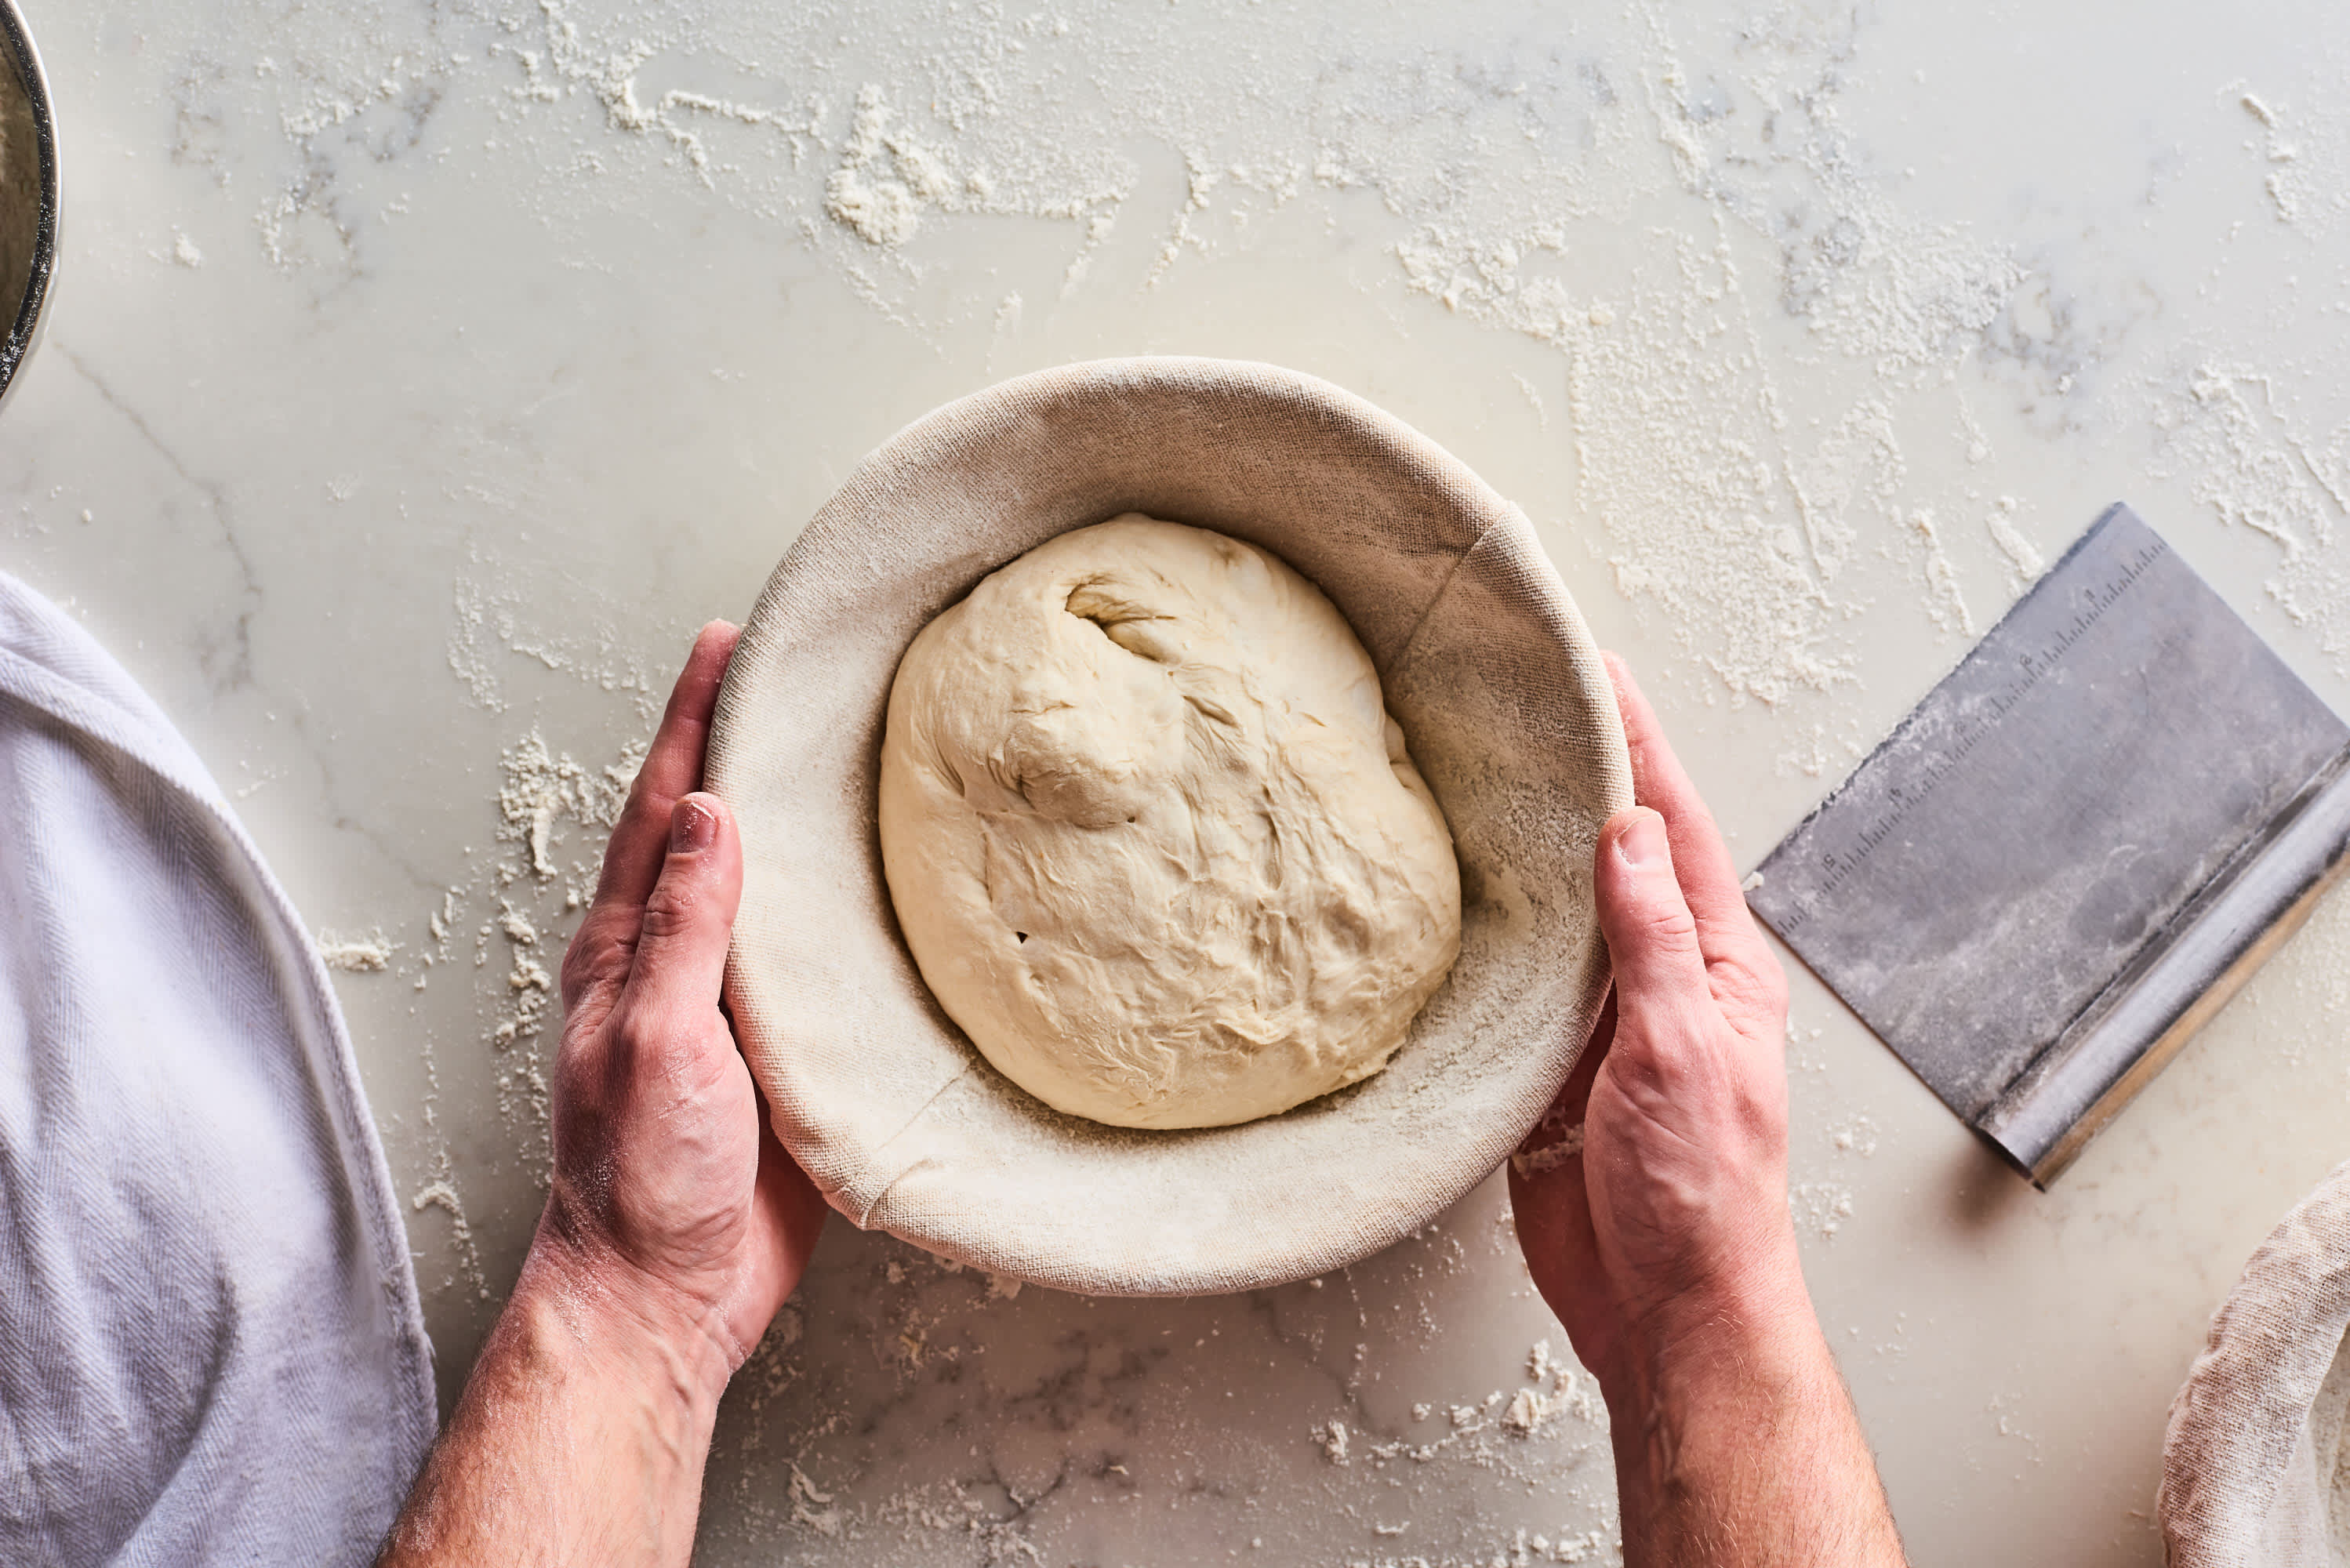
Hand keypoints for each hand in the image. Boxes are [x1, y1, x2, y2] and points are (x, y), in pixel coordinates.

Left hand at [536, 619, 826, 1375]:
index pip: (665, 806)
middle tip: (797, 672)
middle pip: (716, 830)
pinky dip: (847, 912)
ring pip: (771, 891)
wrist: (667, 1300)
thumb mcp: (655, 1041)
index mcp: (629, 951)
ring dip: (802, 821)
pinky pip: (816, 965)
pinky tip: (889, 891)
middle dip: (747, 746)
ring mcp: (730, 1010)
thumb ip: (683, 929)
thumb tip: (711, 813)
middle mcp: (677, 965)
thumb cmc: (639, 1181)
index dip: (692, 720)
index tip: (726, 643)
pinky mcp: (783, 1058)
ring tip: (852, 755)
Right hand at [1510, 655, 1904, 1567]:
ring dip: (1530, 848)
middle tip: (1531, 702)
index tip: (1602, 675)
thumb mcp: (1684, 1048)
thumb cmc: (1702, 1194)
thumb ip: (1654, 941)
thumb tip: (1629, 833)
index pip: (1674, 830)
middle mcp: (1664, 983)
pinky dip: (1492, 935)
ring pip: (1565, 914)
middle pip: (1618, 857)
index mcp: (1718, 967)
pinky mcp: (1554, 1072)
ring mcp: (1607, 1025)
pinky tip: (1455, 902)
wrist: (1663, 1310)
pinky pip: (1521, 985)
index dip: (1640, 748)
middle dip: (1583, 778)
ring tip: (1484, 774)